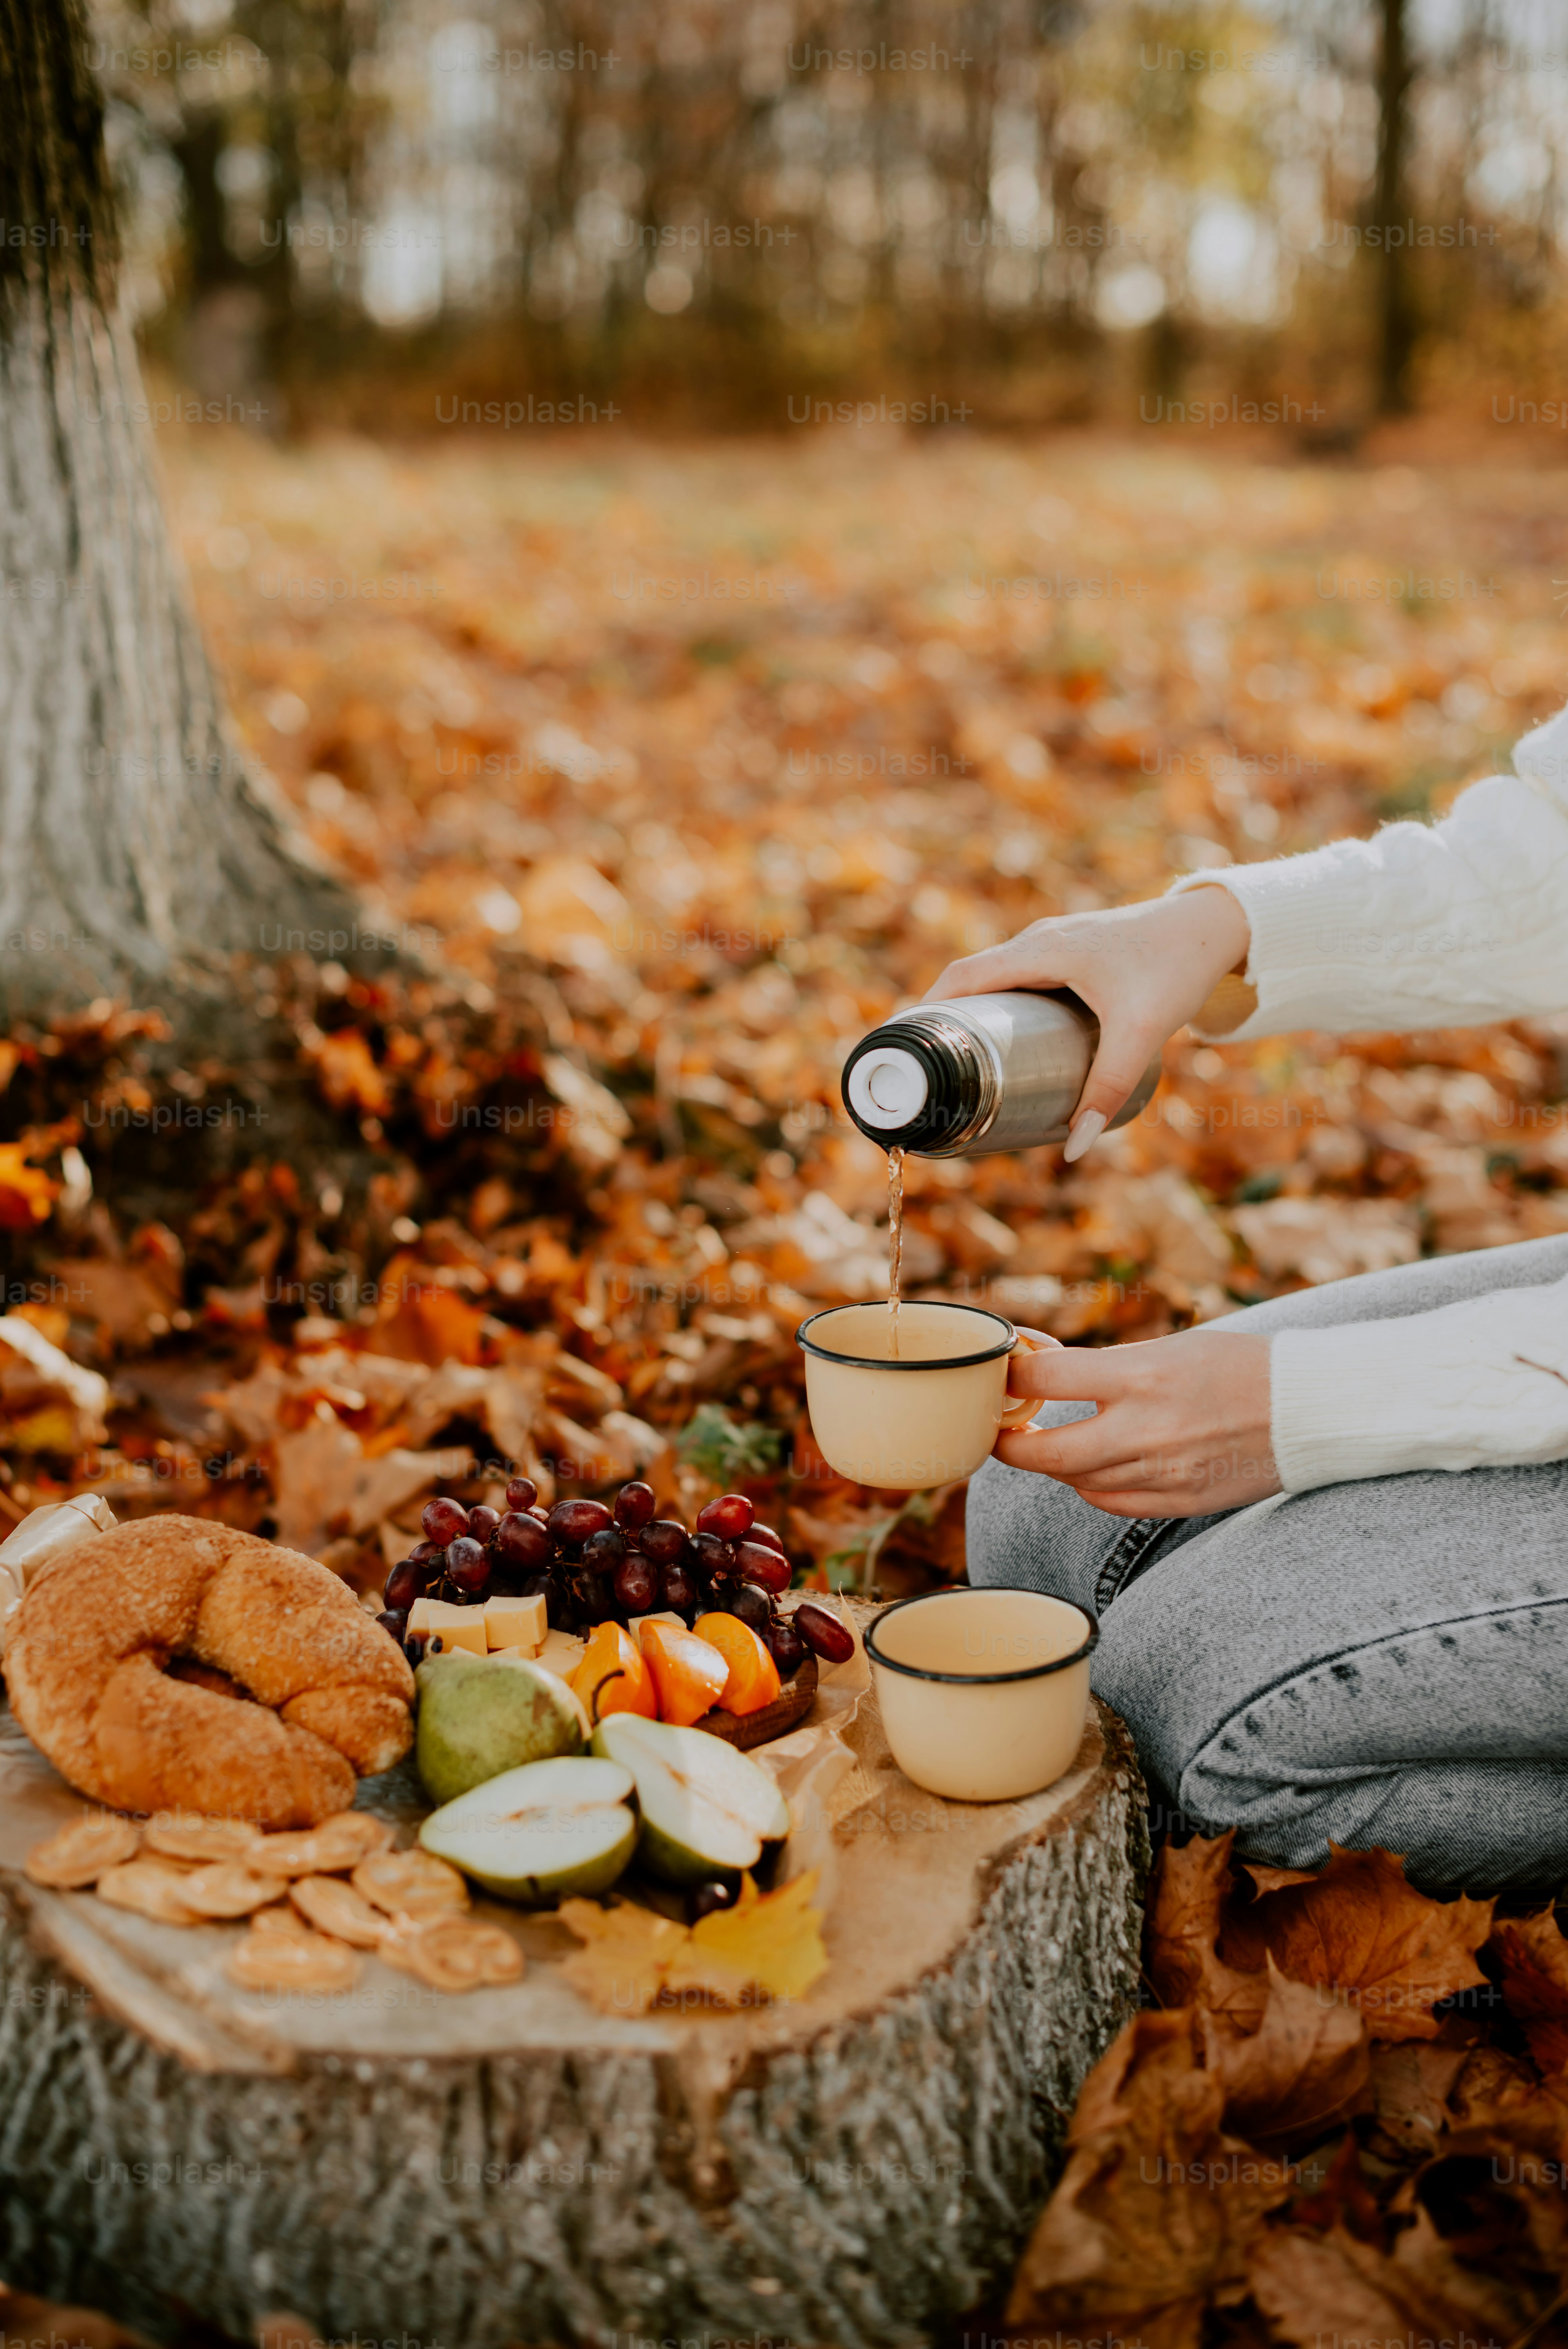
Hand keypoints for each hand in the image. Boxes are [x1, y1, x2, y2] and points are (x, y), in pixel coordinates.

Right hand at [923, 887, 1249, 1159]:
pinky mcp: (1075, 950)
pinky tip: (1008, 1035)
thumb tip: (1074, 1146)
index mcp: (1043, 950)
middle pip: (974, 979)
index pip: (964, 977)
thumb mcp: (1140, 1033)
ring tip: (959, 1058)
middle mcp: (1042, 940)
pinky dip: (1004, 1003)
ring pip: (999, 977)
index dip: (927, 1010)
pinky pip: (1021, 976)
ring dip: (976, 1012)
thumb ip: (1108, 1087)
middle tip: (928, 1067)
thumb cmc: (1175, 970)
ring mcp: (1058, 942)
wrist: (1215, 928)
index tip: (904, 1045)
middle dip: (946, 1020)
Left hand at [994, 1330, 1279, 1517]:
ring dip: (1054, 1463)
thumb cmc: (1239, 1365)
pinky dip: (1091, 1486)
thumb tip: (1044, 1369)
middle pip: (1044, 1453)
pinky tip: (1094, 1468)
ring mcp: (1162, 1473)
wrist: (1309, 1409)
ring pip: (1074, 1480)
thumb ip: (1108, 1367)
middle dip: (1010, 1445)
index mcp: (1141, 1376)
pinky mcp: (1179, 1502)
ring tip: (1050, 1444)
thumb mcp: (1169, 1348)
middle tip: (1000, 1433)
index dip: (1013, 1378)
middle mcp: (1145, 1429)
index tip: (1005, 1376)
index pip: (1046, 1380)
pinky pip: (1110, 1503)